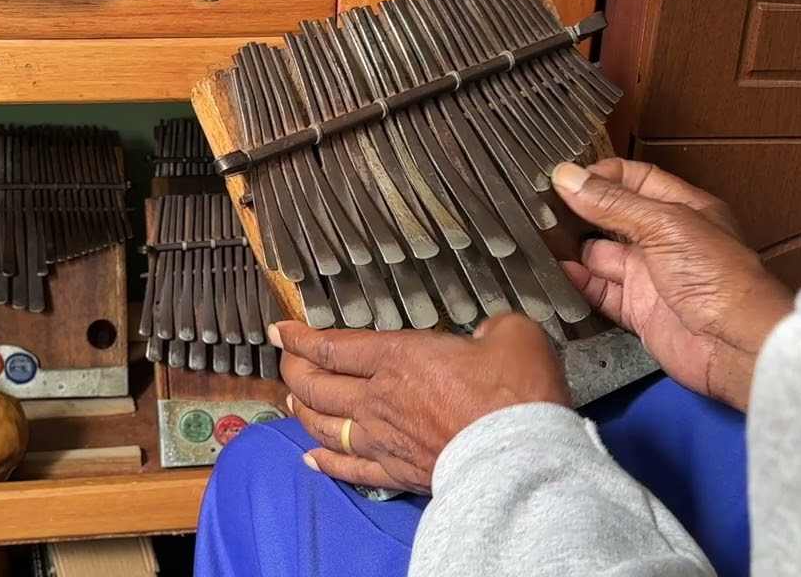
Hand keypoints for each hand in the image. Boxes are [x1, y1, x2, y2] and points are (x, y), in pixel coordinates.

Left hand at [274, 313, 568, 494]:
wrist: (518, 457)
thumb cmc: (514, 394)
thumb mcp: (513, 334)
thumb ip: (492, 327)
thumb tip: (489, 331)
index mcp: (399, 357)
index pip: (333, 346)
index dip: (300, 337)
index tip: (281, 330)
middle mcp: (378, 398)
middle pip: (316, 385)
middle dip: (293, 370)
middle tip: (286, 360)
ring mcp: (383, 439)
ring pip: (324, 426)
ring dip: (302, 412)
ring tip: (292, 401)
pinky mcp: (396, 473)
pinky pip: (348, 469)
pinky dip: (325, 462)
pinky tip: (311, 458)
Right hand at [552, 158, 793, 411]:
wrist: (734, 344)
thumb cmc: (717, 276)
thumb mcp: (664, 225)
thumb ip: (613, 203)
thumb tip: (568, 177)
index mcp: (681, 208)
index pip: (634, 179)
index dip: (600, 176)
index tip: (564, 179)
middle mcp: (664, 239)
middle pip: (612, 217)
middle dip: (580, 213)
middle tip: (540, 209)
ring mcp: (650, 276)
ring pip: (601, 257)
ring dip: (572, 251)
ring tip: (536, 241)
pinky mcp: (638, 311)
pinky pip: (600, 293)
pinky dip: (577, 286)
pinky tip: (553, 276)